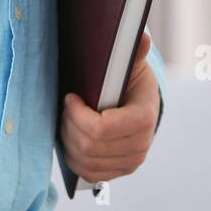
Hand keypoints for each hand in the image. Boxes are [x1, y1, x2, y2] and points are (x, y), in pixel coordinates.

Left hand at [59, 30, 159, 183]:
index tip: (70, 97)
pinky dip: (74, 156)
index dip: (78, 114)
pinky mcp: (118, 172)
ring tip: (67, 120)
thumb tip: (142, 37)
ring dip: (69, 140)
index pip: (101, 129)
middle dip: (69, 125)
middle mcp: (140, 146)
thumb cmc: (130, 81)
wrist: (140, 105)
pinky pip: (87, 173)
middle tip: (65, 107)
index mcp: (144, 119)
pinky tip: (72, 137)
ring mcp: (129, 163)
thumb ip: (133, 52)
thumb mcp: (131, 64)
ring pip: (84, 161)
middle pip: (88, 146)